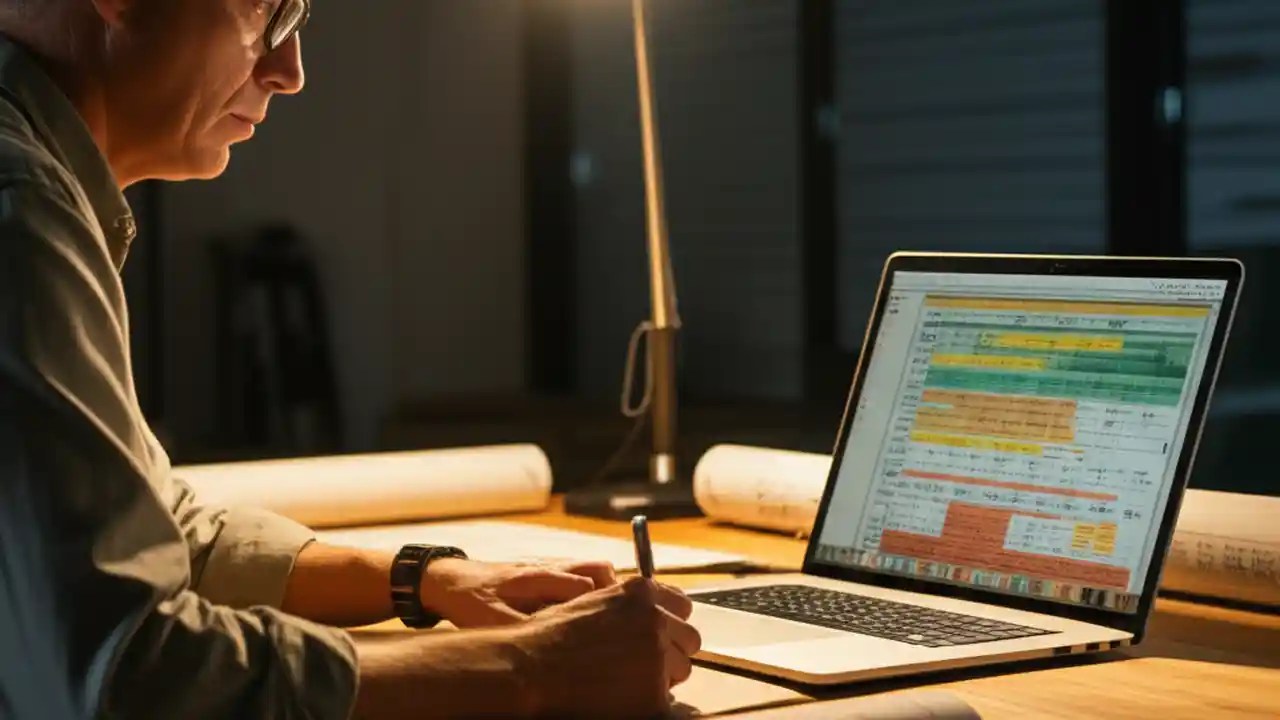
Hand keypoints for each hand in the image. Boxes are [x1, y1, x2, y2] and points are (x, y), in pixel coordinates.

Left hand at [420, 557, 616, 626]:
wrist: (451, 580)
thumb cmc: (469, 600)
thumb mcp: (489, 620)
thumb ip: (522, 629)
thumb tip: (551, 647)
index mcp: (539, 577)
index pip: (587, 584)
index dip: (599, 606)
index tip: (604, 630)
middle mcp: (550, 566)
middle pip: (600, 570)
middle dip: (611, 594)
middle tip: (606, 623)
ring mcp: (551, 566)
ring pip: (593, 569)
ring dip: (600, 590)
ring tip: (595, 620)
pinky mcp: (547, 571)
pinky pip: (580, 575)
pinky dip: (588, 590)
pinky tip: (577, 615)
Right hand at [512, 577, 701, 717]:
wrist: (532, 668)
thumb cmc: (551, 636)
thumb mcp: (592, 600)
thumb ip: (628, 604)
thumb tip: (653, 613)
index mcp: (640, 592)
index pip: (681, 606)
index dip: (670, 622)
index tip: (662, 633)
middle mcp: (656, 619)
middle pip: (690, 637)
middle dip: (673, 649)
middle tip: (645, 663)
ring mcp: (658, 655)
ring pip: (684, 668)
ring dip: (664, 676)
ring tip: (629, 681)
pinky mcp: (655, 692)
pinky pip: (668, 698)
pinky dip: (650, 701)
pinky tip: (624, 697)